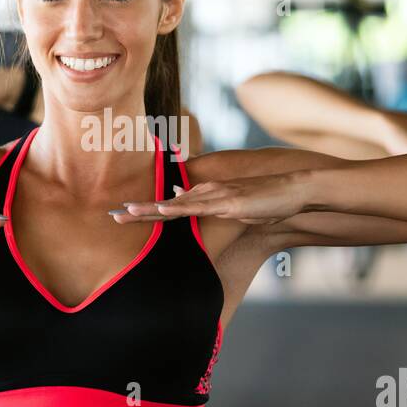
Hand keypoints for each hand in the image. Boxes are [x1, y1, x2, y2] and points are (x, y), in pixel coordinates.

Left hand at [114, 174, 309, 225]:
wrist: (295, 190)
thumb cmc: (269, 202)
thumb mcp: (238, 207)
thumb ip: (215, 207)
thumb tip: (191, 204)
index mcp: (208, 196)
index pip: (171, 205)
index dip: (147, 211)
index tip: (124, 215)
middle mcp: (207, 192)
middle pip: (166, 203)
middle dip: (139, 210)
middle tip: (112, 215)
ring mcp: (216, 196)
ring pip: (176, 204)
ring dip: (150, 209)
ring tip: (125, 214)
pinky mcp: (228, 201)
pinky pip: (199, 207)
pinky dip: (178, 208)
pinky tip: (162, 211)